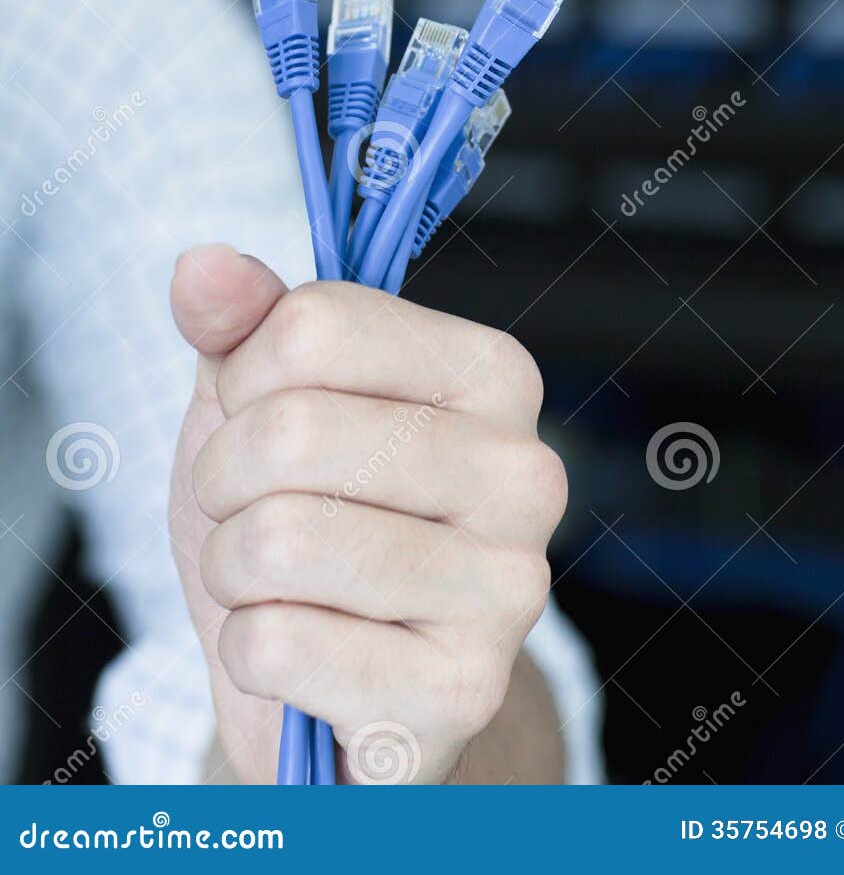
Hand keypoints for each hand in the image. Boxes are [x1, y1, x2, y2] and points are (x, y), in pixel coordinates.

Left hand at [168, 244, 566, 783]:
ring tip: (273, 582)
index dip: (245, 375)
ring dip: (232, 567)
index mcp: (494, 374)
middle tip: (250, 510)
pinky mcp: (464, 692)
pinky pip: (278, 646)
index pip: (317, 324)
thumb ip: (240, 322)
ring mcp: (509, 586)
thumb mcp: (263, 401)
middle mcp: (526, 472)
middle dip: (225, 478)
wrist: (342, 683)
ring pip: (279, 540)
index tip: (258, 412)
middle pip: (292, 430)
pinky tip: (302, 653)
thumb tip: (202, 266)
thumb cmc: (309, 517)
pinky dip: (248, 651)